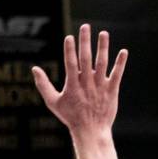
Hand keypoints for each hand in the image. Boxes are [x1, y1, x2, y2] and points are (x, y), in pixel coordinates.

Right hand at [32, 23, 126, 158]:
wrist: (91, 131)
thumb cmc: (70, 117)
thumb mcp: (53, 102)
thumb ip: (43, 85)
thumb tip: (34, 68)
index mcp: (72, 86)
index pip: (70, 64)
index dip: (70, 50)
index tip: (69, 37)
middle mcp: (87, 84)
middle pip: (86, 59)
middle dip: (85, 42)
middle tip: (85, 26)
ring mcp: (100, 87)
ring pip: (102, 64)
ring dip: (103, 48)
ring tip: (103, 33)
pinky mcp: (111, 91)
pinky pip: (117, 75)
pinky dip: (120, 63)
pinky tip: (123, 51)